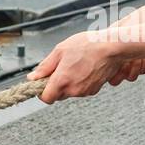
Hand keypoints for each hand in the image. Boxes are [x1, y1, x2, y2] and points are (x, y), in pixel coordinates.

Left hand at [27, 31, 144, 102]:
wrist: (111, 47)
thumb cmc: (88, 45)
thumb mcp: (60, 50)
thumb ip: (45, 67)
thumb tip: (33, 77)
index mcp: (62, 81)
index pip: (46, 98)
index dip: (42, 91)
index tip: (42, 82)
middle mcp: (73, 90)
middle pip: (57, 95)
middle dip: (56, 85)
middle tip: (60, 68)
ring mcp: (85, 91)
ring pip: (70, 92)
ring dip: (69, 83)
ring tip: (75, 65)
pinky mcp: (94, 90)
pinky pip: (81, 90)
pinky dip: (80, 82)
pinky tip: (84, 68)